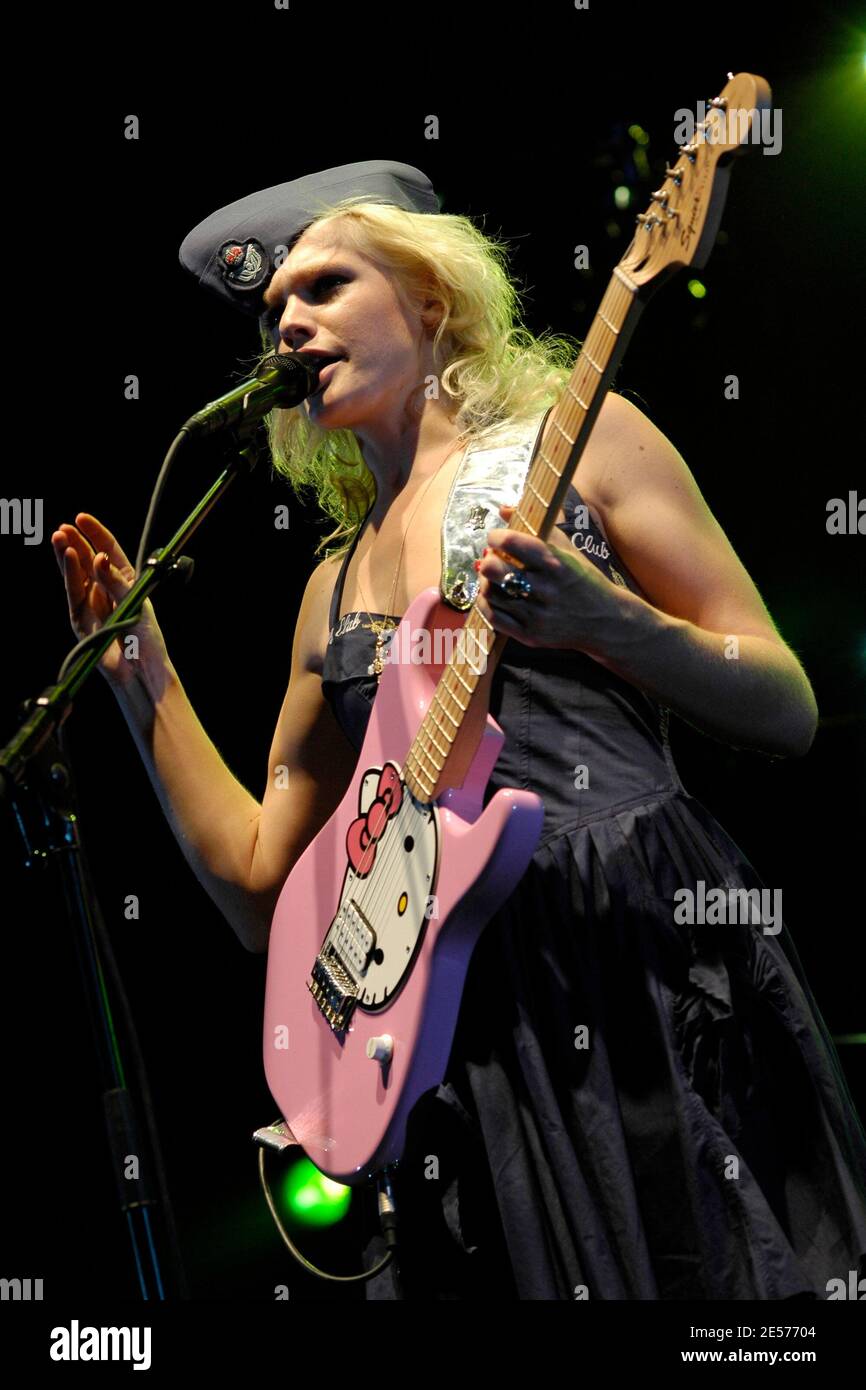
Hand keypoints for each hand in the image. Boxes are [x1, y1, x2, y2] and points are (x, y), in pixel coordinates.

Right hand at [51, 513, 169, 688]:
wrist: (140, 671)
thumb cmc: (147, 639)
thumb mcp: (136, 604)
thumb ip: (116, 581)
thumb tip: (99, 558)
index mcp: (126, 581)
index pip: (108, 550)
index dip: (95, 533)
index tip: (82, 517)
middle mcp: (106, 589)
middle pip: (87, 559)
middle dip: (76, 542)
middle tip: (64, 527)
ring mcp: (91, 603)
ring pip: (75, 573)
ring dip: (67, 555)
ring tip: (58, 536)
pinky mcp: (79, 619)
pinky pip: (73, 593)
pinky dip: (70, 575)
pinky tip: (67, 558)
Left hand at [474, 504, 621, 652]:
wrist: (606, 622)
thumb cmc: (585, 581)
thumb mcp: (568, 551)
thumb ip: (537, 528)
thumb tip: (503, 509)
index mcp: (556, 563)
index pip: (512, 542)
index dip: (496, 536)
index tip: (496, 538)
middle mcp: (546, 589)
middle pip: (494, 569)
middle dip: (488, 559)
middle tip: (492, 558)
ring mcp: (537, 615)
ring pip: (490, 593)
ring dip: (486, 581)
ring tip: (493, 577)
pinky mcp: (531, 635)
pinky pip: (494, 617)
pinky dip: (486, 603)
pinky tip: (492, 596)